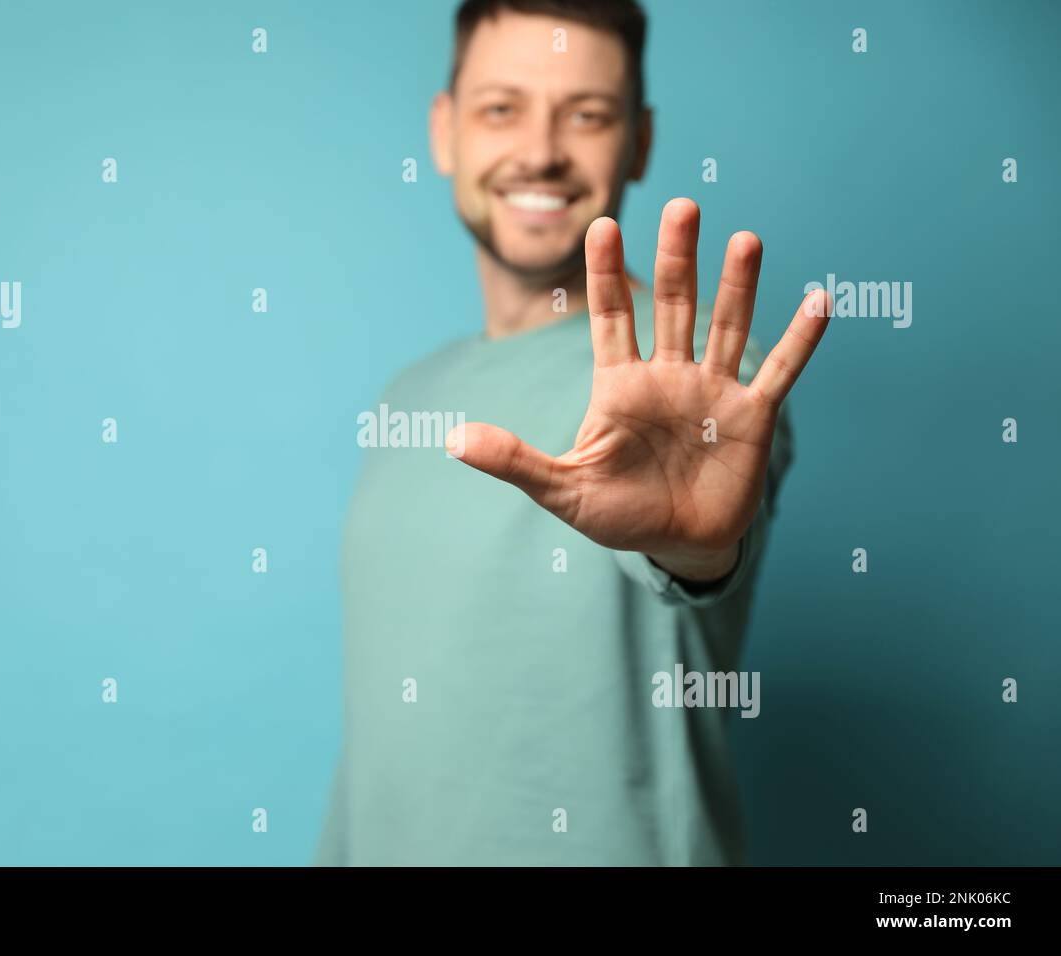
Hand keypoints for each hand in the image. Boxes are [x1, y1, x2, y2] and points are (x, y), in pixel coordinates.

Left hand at [445, 198, 830, 580]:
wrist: (676, 545)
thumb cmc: (617, 514)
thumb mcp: (561, 488)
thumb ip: (514, 461)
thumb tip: (452, 441)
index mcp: (620, 385)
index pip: (611, 317)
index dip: (607, 274)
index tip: (602, 226)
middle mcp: (669, 375)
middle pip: (675, 305)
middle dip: (678, 258)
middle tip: (682, 205)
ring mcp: (713, 391)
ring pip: (726, 326)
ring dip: (738, 286)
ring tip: (745, 239)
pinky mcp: (752, 416)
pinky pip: (780, 372)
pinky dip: (800, 340)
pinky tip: (820, 300)